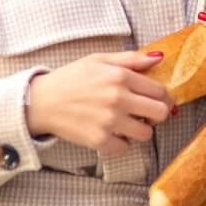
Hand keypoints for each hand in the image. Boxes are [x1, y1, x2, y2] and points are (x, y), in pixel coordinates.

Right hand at [25, 51, 176, 154]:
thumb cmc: (71, 78)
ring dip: (141, 130)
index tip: (161, 102)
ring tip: (129, 124)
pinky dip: (122, 143)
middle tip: (148, 114)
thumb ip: (131, 59)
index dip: (165, 98)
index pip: (159, 91)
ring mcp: (109, 121)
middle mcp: (118, 98)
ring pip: (146, 134)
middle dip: (158, 115)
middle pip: (159, 113)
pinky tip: (113, 133)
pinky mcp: (99, 140)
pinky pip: (125, 148)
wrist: (41, 101)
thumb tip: (159, 57)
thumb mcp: (99, 60)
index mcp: (120, 76)